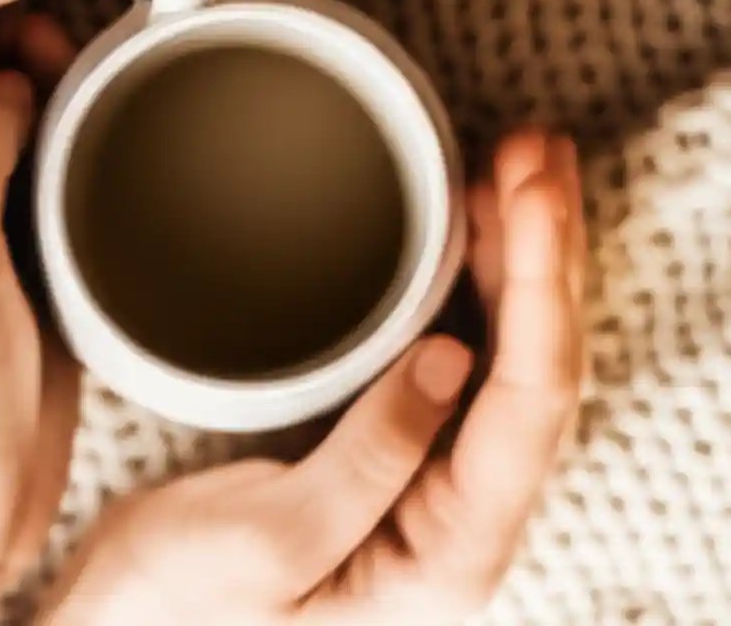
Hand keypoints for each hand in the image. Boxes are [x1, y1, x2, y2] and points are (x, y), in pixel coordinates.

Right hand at [39, 129, 585, 625]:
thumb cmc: (182, 610)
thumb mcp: (271, 543)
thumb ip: (372, 459)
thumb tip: (451, 358)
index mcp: (450, 554)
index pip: (530, 404)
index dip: (543, 287)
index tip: (531, 193)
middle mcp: (464, 522)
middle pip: (539, 366)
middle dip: (547, 250)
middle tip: (534, 151)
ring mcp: (436, 485)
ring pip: (512, 354)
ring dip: (522, 256)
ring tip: (517, 167)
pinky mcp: (400, 454)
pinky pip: (467, 357)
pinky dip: (475, 283)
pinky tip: (469, 229)